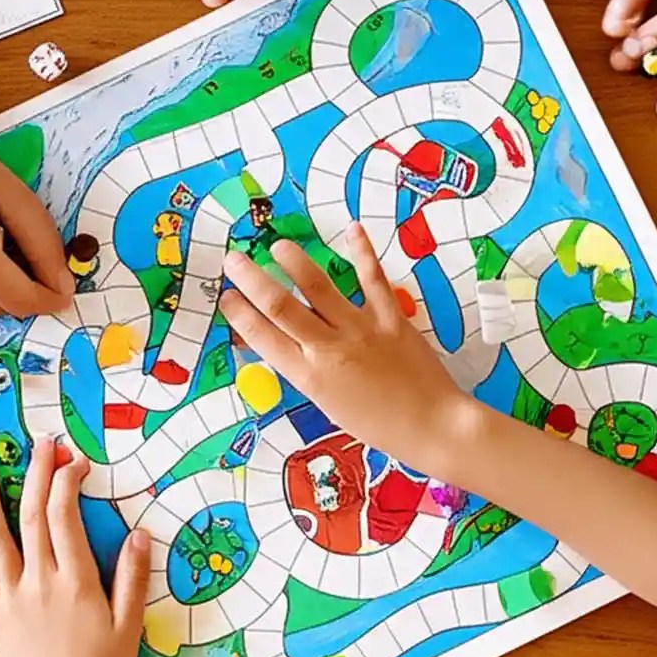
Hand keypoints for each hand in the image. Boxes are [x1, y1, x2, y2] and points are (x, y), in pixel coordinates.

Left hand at [0, 437, 150, 656]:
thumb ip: (133, 578)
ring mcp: (10, 599)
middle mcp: (38, 583)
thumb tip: (139, 535)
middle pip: (31, 516)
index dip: (67, 481)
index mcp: (75, 582)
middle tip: (39, 447)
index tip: (74, 462)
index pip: (65, 516)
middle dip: (35, 474)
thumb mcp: (129, 626)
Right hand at [219, 223, 472, 476]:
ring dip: (295, 262)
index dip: (240, 314)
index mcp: (310, 377)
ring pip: (320, 287)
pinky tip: (352, 230)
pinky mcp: (390, 319)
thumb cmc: (378, 424)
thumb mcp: (329, 403)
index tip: (226, 296)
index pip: (264, 338)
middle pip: (281, 307)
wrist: (430, 426)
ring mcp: (361, 331)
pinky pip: (373, 280)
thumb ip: (307, 369)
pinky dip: (362, 252)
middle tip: (234, 259)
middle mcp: (330, 350)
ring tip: (278, 246)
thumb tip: (284, 341)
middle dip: (252, 280)